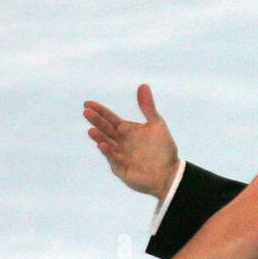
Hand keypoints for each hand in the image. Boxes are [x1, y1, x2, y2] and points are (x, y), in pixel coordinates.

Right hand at [83, 83, 179, 198]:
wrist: (170, 173)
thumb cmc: (164, 150)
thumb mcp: (157, 125)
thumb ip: (148, 107)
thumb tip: (143, 85)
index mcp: (126, 130)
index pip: (109, 118)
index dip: (99, 111)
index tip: (87, 103)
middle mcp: (120, 142)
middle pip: (105, 129)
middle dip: (96, 121)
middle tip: (87, 112)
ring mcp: (119, 155)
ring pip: (106, 144)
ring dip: (99, 137)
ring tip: (91, 131)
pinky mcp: (121, 169)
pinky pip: (112, 159)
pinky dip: (108, 152)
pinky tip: (103, 145)